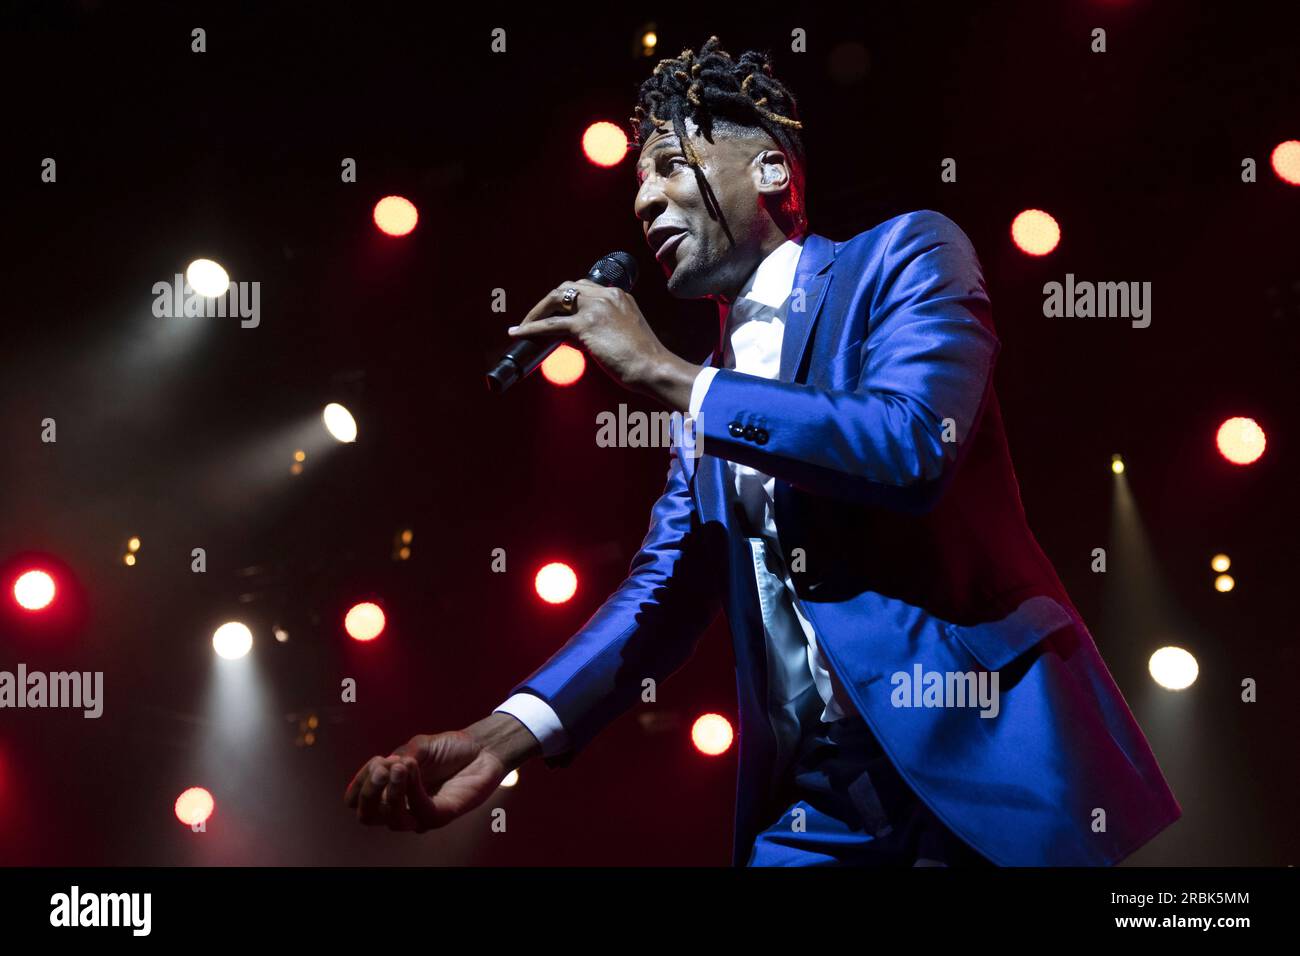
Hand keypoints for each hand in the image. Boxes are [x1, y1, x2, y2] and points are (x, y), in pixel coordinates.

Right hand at [343, 730, 507, 832]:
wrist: (483, 746)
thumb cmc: (450, 748)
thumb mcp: (417, 748)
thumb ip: (397, 760)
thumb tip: (381, 770)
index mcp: (390, 790)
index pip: (358, 801)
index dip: (359, 784)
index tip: (375, 762)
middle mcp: (402, 807)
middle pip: (368, 816)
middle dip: (369, 792)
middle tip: (381, 768)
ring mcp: (421, 814)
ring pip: (392, 820)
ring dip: (392, 792)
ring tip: (400, 766)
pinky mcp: (442, 816)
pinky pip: (420, 812)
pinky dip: (412, 790)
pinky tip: (413, 768)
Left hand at [509, 279, 698, 408]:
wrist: (653, 367)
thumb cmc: (644, 359)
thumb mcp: (626, 333)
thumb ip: (606, 328)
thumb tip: (580, 339)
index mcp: (619, 295)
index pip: (584, 289)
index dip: (566, 300)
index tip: (555, 312)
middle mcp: (607, 295)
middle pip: (567, 288)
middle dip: (548, 302)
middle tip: (535, 318)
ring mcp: (596, 308)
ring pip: (557, 300)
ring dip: (537, 312)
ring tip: (524, 325)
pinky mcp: (586, 325)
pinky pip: (551, 325)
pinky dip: (532, 328)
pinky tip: (519, 333)